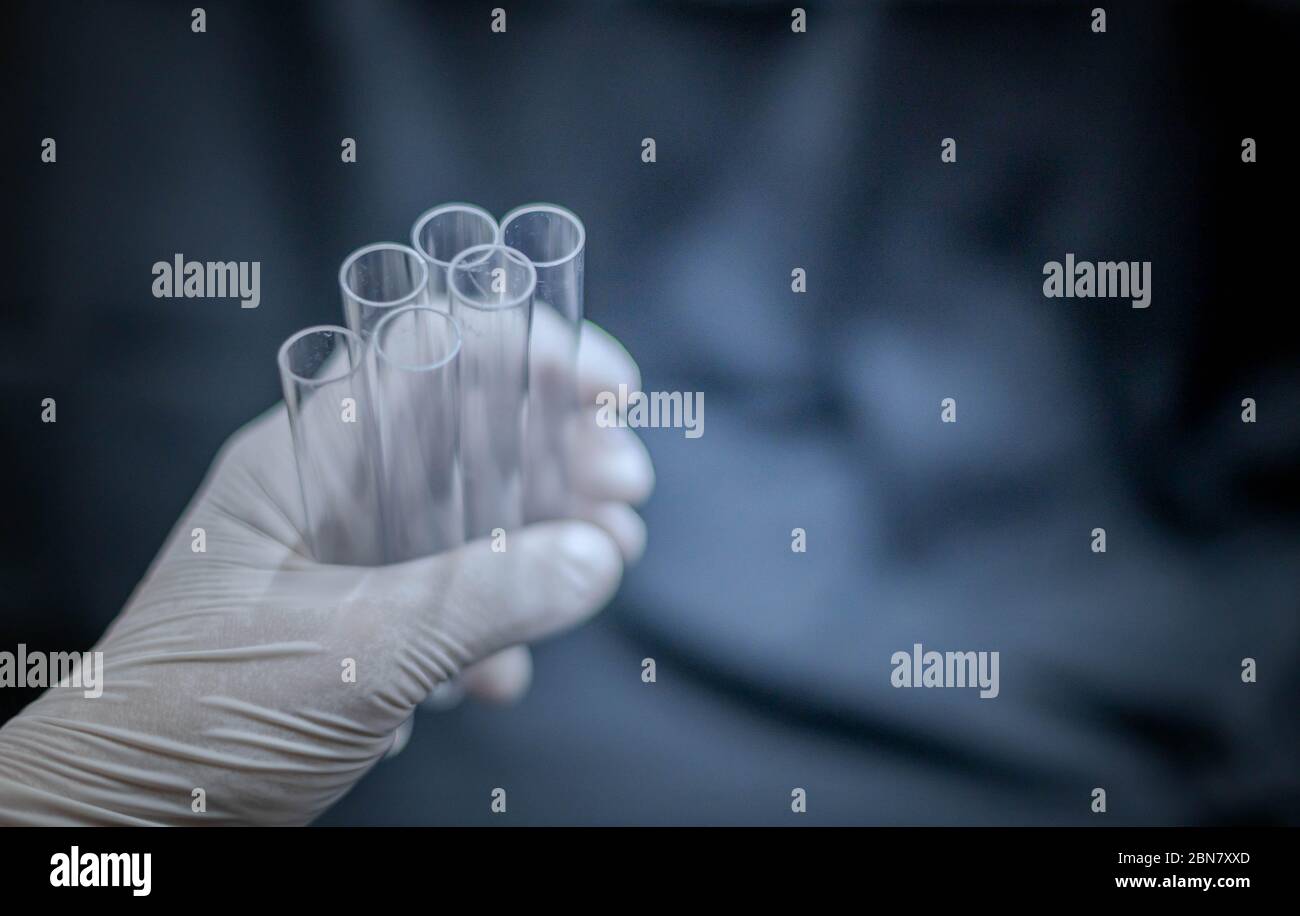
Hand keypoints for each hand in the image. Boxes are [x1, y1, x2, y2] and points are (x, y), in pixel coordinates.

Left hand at [0, 320, 652, 824]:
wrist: (126, 819)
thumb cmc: (192, 722)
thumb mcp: (355, 652)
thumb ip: (481, 599)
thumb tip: (594, 558)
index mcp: (307, 456)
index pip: (430, 352)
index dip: (529, 348)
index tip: (607, 387)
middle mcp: (332, 490)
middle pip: (472, 429)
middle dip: (563, 450)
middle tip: (624, 490)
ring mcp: (350, 556)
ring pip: (475, 513)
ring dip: (550, 534)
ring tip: (605, 563)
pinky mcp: (365, 620)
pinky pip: (456, 592)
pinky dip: (501, 621)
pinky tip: (502, 677)